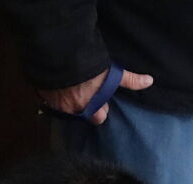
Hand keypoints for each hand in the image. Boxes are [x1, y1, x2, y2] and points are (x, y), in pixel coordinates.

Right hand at [39, 68, 153, 124]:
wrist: (60, 57)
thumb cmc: (89, 67)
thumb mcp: (111, 73)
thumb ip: (129, 81)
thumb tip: (150, 81)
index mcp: (90, 108)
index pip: (98, 118)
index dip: (101, 109)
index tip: (101, 99)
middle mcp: (72, 111)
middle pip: (81, 114)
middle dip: (84, 106)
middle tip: (85, 91)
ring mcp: (56, 105)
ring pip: (64, 108)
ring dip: (67, 100)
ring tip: (71, 86)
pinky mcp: (42, 96)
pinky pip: (49, 100)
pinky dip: (53, 94)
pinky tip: (57, 84)